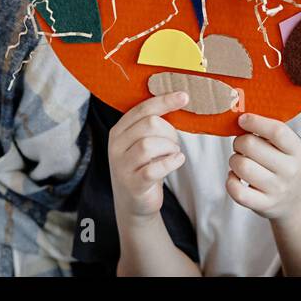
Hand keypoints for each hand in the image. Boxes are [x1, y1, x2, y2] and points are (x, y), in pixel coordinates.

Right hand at [109, 93, 187, 218]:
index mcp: (119, 131)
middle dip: (170, 131)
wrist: (134, 203)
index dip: (164, 101)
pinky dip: (171, 162)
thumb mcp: (143, 142)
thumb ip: (153, 124)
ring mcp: (122, 166)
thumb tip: (179, 99)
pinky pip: (154, 168)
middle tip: (174, 144)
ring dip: (170, 148)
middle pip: (149, 124)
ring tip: (173, 155)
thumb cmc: (144, 167)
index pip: (142, 109)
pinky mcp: (133, 184)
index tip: (184, 96)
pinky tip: (177, 161)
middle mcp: (116, 146)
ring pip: (150, 144)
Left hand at [225, 112, 300, 220]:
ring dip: (233, 160)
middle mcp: (289, 169)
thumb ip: (267, 132)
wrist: (293, 201)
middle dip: (239, 142)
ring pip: (241, 166)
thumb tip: (240, 117)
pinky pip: (237, 190)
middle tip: (241, 145)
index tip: (242, 120)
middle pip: (251, 145)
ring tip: (240, 161)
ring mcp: (276, 189)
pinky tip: (235, 177)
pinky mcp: (263, 204)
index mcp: (295, 149)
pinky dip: (230, 181)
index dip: (255, 122)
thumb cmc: (282, 165)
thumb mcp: (285, 147)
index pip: (276, 131)